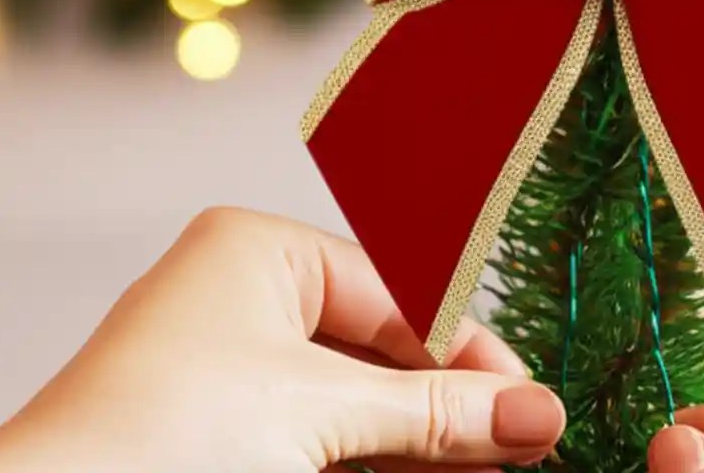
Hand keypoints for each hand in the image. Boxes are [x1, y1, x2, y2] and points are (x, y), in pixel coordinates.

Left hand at [0, 207, 564, 472]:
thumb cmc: (162, 441)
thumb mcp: (322, 414)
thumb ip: (438, 414)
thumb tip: (541, 414)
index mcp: (260, 252)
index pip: (402, 294)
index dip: (471, 353)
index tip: (531, 405)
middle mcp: (247, 300)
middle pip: (387, 351)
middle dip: (453, 407)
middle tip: (522, 448)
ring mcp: (234, 371)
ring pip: (361, 404)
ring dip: (425, 444)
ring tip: (493, 470)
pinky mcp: (229, 435)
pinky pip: (327, 440)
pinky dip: (379, 465)